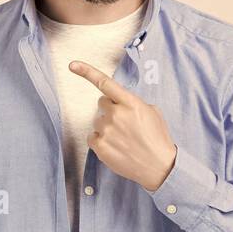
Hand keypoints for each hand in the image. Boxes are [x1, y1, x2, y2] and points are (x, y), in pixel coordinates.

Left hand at [68, 60, 176, 191]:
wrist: (160, 166)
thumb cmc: (157, 138)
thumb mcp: (152, 112)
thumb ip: (133, 103)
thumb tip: (120, 103)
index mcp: (131, 103)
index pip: (105, 83)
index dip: (86, 72)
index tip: (72, 65)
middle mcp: (117, 114)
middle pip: (101, 104)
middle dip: (110, 110)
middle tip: (124, 124)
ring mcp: (107, 131)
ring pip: (97, 121)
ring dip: (106, 127)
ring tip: (123, 138)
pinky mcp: (100, 146)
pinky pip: (92, 137)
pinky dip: (100, 141)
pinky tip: (115, 146)